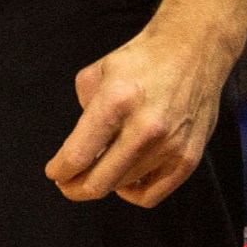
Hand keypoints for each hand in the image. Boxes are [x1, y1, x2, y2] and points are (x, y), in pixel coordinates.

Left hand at [49, 9, 241, 206]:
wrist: (193, 51)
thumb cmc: (139, 61)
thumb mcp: (94, 75)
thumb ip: (82, 115)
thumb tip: (77, 152)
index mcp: (116, 102)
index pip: (78, 155)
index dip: (59, 171)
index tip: (54, 173)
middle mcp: (146, 128)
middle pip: (99, 182)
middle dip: (73, 188)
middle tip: (66, 183)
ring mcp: (171, 146)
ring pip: (122, 188)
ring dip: (103, 184)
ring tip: (97, 170)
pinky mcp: (189, 158)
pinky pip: (151, 195)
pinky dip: (131, 193)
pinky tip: (123, 180)